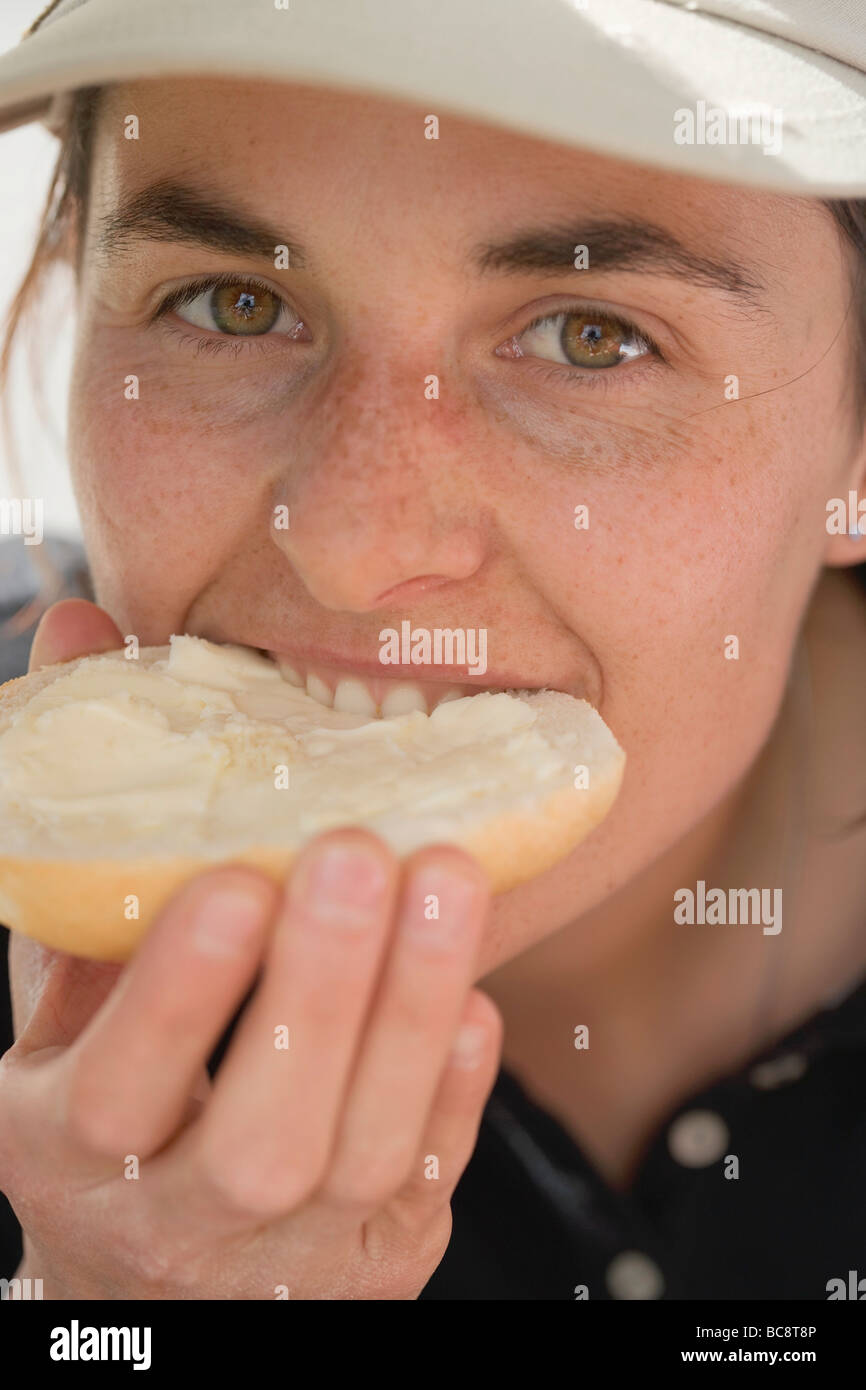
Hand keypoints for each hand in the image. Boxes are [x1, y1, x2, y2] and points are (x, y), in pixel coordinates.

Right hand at [0, 600, 501, 1298]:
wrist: (157, 1279)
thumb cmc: (108, 1093)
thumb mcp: (65, 986)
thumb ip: (82, 830)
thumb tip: (82, 632)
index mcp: (68, 1146)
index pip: (120, 1086)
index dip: (180, 989)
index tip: (240, 876)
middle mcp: (175, 1217)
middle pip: (259, 1132)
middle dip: (321, 990)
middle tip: (365, 850)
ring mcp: (285, 1254)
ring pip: (362, 1153)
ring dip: (410, 1012)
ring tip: (448, 875)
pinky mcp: (376, 1255)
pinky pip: (427, 1176)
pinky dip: (452, 1086)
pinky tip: (473, 993)